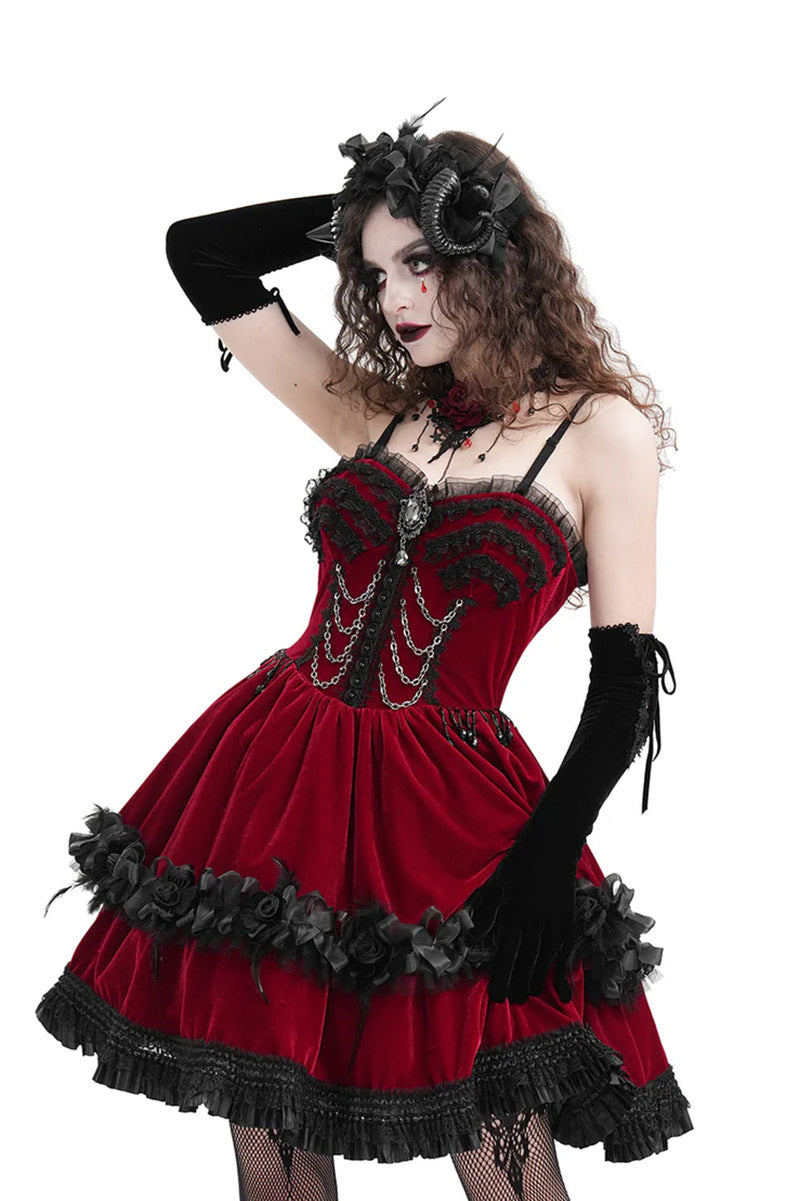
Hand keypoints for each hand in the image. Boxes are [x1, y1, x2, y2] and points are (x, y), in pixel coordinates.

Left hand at [467, 831, 580, 1004]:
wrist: (553, 844)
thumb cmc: (520, 862)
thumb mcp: (496, 883)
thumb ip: (485, 911)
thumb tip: (470, 937)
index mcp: (513, 911)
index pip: (506, 950)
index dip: (502, 974)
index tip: (496, 994)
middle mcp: (534, 919)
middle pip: (525, 959)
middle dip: (517, 983)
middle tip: (511, 1001)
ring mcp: (553, 921)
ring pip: (545, 958)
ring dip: (536, 980)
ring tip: (528, 997)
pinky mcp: (569, 920)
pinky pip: (566, 951)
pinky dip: (565, 972)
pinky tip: (563, 992)